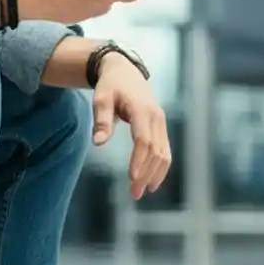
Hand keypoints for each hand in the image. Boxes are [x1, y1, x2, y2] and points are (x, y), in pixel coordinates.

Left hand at [91, 53, 171, 198]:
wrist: (124, 70)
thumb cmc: (110, 86)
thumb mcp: (101, 99)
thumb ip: (101, 120)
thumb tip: (98, 143)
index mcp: (141, 110)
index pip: (144, 140)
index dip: (139, 161)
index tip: (132, 179)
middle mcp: (156, 117)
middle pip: (156, 151)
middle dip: (146, 174)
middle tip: (134, 194)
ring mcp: (161, 122)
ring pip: (164, 153)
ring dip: (155, 174)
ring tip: (143, 191)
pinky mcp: (160, 126)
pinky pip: (164, 150)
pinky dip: (160, 166)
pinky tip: (152, 181)